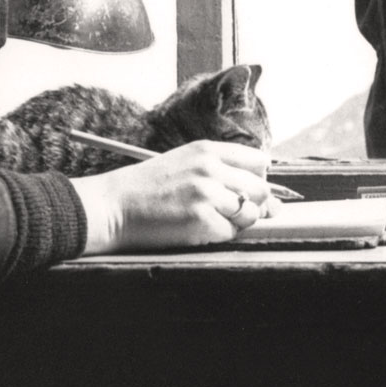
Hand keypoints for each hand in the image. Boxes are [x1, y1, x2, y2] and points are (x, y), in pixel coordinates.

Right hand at [73, 140, 278, 253]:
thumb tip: (272, 202)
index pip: (259, 161)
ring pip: (250, 213)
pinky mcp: (200, 219)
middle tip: (226, 211)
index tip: (243, 191)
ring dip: (236, 222)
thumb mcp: (185, 164)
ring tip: (209, 220)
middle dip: (252, 204)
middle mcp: (210, 167)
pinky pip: (230, 233)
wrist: (114, 205)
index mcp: (207, 150)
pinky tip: (197, 229)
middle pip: (261, 188)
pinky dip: (218, 236)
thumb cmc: (148, 188)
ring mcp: (206, 193)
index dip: (256, 180)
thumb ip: (223, 173)